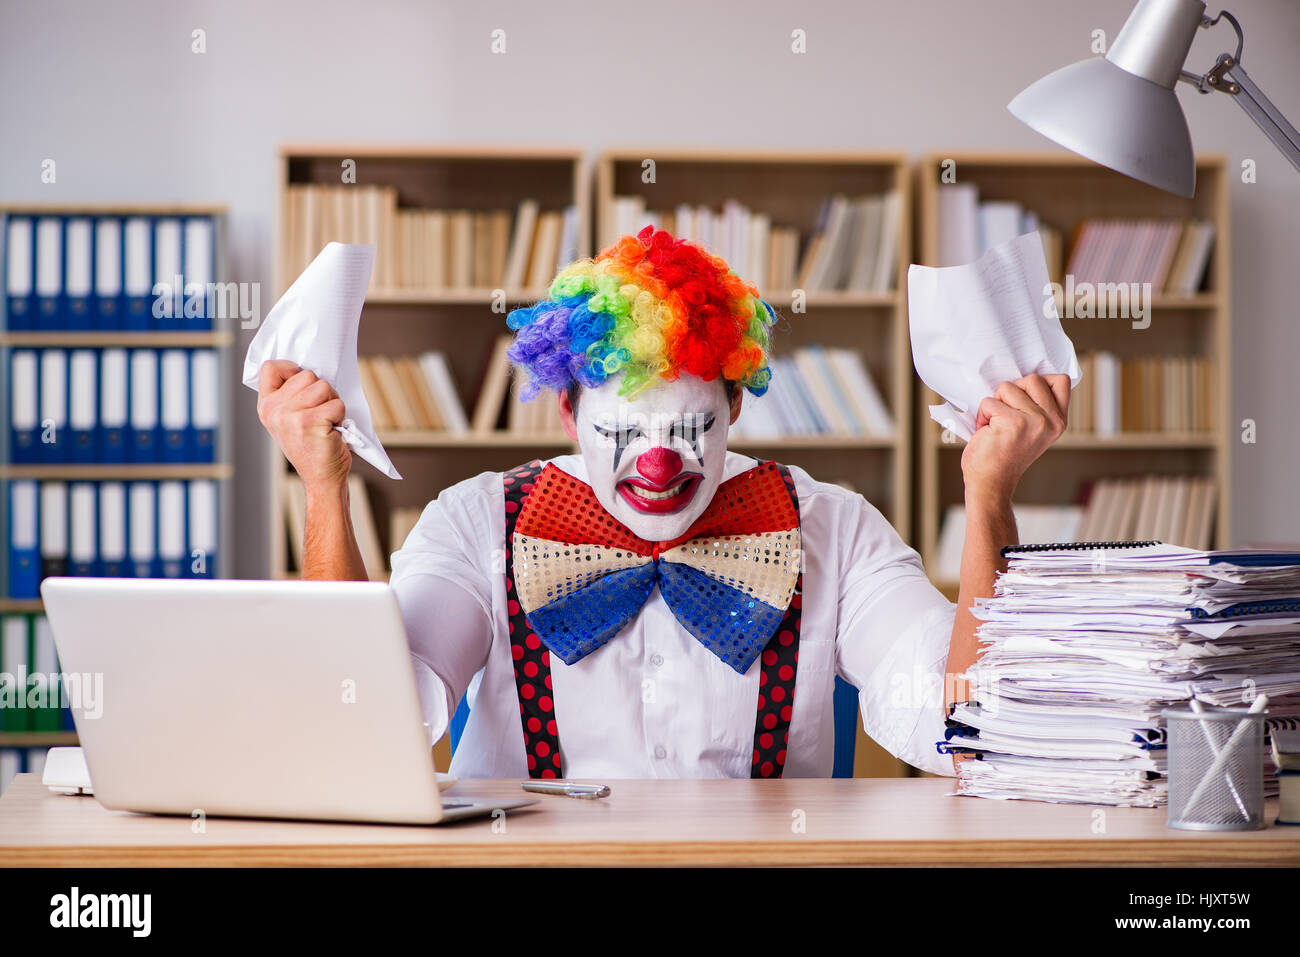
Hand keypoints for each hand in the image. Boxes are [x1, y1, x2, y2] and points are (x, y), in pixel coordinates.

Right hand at [256, 360, 350, 491]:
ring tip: (327, 422)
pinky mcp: (309, 422)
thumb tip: (308, 369)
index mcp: (266, 406)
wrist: (322, 479)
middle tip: (320, 414)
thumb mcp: (291, 419)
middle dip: (321, 391)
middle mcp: (273, 410)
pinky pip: (337, 403)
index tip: (304, 385)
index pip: (271, 367)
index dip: (292, 369)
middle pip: (307, 374)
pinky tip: (332, 431)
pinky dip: (341, 416)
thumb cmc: (313, 446)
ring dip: (332, 403)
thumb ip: (291, 395)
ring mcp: (290, 416)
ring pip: (323, 386)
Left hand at [960, 373, 1068, 503]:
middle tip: (1004, 414)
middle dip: (1012, 391)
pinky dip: (982, 416)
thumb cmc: (1003, 455)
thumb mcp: (1031, 428)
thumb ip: (1035, 406)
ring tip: (995, 426)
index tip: (1023, 397)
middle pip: (1033, 378)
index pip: (1061, 380)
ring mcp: (1035, 421)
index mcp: (1059, 421)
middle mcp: (1052, 421)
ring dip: (994, 404)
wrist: (991, 484)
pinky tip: (987, 433)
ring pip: (1008, 387)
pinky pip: (989, 402)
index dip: (1039, 382)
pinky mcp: (1013, 422)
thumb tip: (1021, 378)